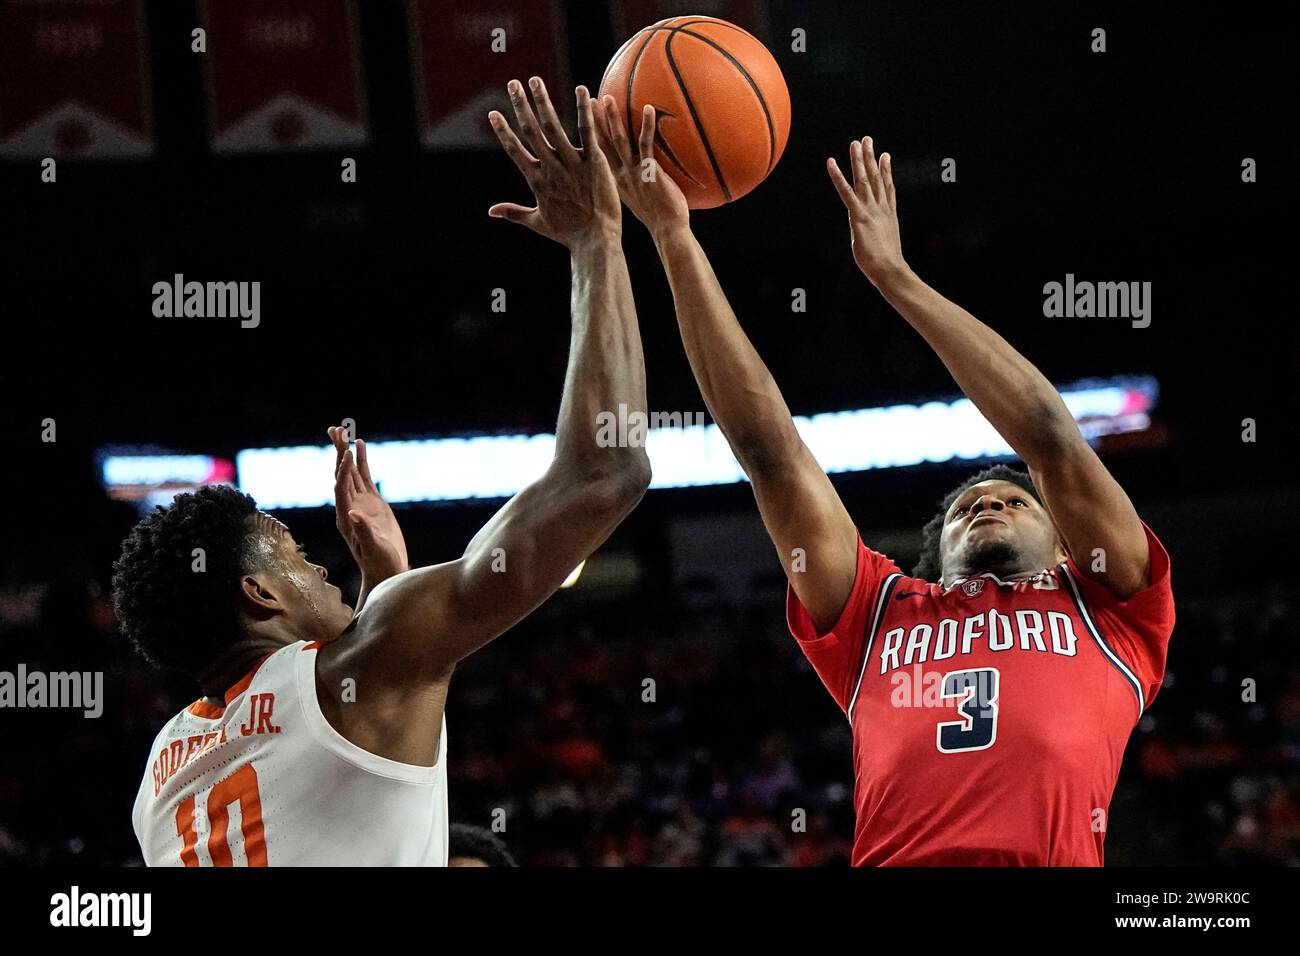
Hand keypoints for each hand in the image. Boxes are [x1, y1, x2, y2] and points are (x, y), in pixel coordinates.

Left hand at [327, 424, 408, 585]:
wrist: (387, 570)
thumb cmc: (379, 562)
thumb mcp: (373, 548)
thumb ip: (363, 531)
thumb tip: (352, 514)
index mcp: (345, 517)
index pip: (341, 487)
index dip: (343, 470)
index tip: (348, 452)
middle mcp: (349, 506)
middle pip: (341, 474)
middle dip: (338, 452)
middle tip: (335, 430)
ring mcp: (360, 502)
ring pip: (351, 472)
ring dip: (346, 452)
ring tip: (343, 430)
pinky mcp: (372, 502)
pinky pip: (364, 477)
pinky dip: (362, 461)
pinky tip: (360, 445)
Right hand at [487, 79, 620, 248]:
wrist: (596, 241)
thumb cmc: (569, 234)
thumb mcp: (537, 222)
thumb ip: (513, 213)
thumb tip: (490, 212)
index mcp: (536, 180)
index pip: (514, 150)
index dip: (503, 131)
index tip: (493, 113)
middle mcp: (551, 168)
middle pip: (531, 131)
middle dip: (520, 106)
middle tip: (513, 83)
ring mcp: (572, 163)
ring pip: (553, 126)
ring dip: (542, 102)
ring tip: (535, 81)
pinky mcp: (593, 161)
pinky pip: (586, 131)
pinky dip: (583, 110)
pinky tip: (581, 90)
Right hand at [595, 98, 689, 241]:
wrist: (667, 228)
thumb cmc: (656, 213)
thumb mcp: (637, 194)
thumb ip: (633, 179)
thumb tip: (636, 166)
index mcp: (613, 180)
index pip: (596, 152)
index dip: (590, 132)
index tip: (585, 114)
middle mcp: (619, 174)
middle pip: (601, 142)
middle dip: (594, 120)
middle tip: (588, 98)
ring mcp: (633, 173)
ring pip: (619, 140)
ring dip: (612, 118)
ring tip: (607, 98)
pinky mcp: (648, 172)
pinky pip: (646, 144)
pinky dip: (647, 125)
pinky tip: (648, 108)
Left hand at [827, 137, 908, 286]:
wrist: (889, 269)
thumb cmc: (886, 264)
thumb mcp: (884, 245)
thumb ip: (879, 236)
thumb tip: (877, 240)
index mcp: (889, 214)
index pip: (888, 188)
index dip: (886, 170)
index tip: (886, 155)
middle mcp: (881, 208)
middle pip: (876, 177)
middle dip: (871, 157)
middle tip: (868, 139)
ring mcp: (870, 210)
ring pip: (864, 179)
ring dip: (859, 160)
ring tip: (856, 143)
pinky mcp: (858, 216)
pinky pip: (846, 192)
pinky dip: (838, 177)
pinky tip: (831, 163)